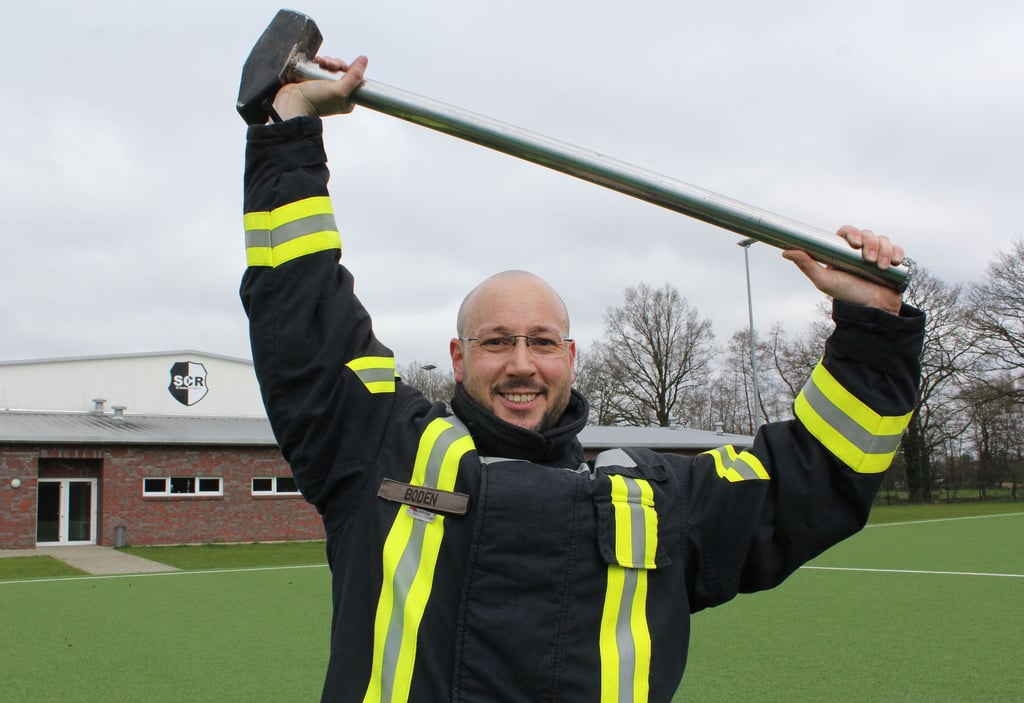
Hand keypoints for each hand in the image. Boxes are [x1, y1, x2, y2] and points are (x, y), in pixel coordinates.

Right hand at [271, 55, 368, 119]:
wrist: (292, 103)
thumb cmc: (316, 101)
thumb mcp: (339, 90)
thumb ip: (354, 76)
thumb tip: (364, 59)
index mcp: (347, 100)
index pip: (354, 78)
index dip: (349, 68)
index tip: (340, 67)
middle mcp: (338, 93)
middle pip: (343, 71)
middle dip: (336, 64)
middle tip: (328, 65)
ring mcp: (326, 87)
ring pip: (332, 67)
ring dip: (327, 61)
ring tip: (320, 63)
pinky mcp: (314, 81)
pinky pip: (321, 67)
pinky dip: (320, 62)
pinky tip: (316, 62)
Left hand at [782, 225, 903, 314]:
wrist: (872, 310)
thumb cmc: (846, 295)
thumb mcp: (825, 281)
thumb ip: (807, 265)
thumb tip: (786, 252)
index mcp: (843, 251)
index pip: (847, 232)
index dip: (852, 233)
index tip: (854, 243)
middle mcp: (860, 250)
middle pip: (867, 233)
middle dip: (870, 244)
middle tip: (868, 260)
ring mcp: (877, 254)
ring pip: (883, 239)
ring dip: (883, 251)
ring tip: (880, 267)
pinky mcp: (892, 260)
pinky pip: (897, 248)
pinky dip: (897, 253)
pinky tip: (894, 262)